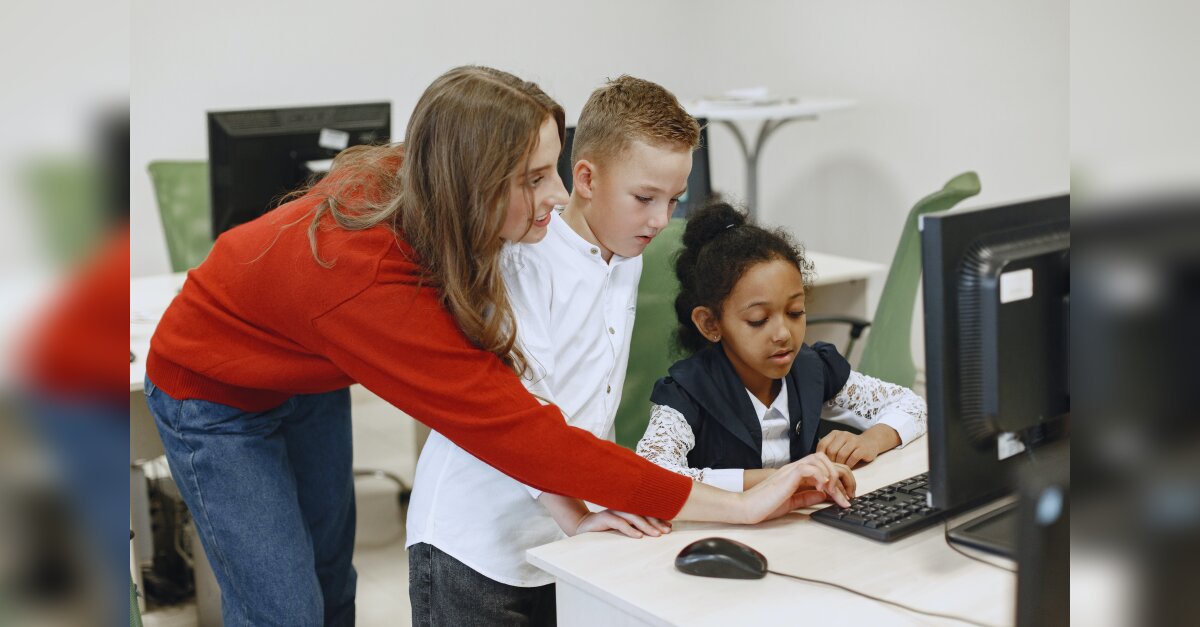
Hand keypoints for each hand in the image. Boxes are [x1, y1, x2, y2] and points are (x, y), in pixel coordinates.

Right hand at [572, 509, 672, 538]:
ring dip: (646, 526)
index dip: (659, 519)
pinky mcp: (604, 517)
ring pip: (633, 517)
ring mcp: (614, 511)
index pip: (647, 512)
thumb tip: (658, 532)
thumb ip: (637, 527)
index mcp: (628, 508)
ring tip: (656, 535)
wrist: (583, 527)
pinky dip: (630, 529)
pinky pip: (619, 522)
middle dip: (656, 522)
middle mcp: (622, 507)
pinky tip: (638, 536)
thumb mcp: (623, 527)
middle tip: (666, 531)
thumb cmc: (606, 527)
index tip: (669, 527)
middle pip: (643, 513)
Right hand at [737, 453, 853, 523]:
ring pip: (820, 459)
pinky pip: (809, 467)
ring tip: (834, 493)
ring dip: (832, 476)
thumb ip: (807, 497)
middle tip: (847, 495)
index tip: (844, 498)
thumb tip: (825, 495)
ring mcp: (791, 469)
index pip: (824, 467)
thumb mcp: (792, 503)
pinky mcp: (787, 475)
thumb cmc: (764, 506)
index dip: (838, 481)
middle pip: (826, 458)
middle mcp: (795, 468)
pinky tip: (822, 489)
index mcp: (797, 474)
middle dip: (842, 475)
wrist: (747, 508)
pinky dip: (820, 476)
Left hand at [817, 425, 898, 466]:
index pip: (822, 444)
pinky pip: (852, 458)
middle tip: (832, 469)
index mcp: (834, 434)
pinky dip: (849, 465)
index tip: (823, 465)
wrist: (870, 443)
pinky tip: (849, 468)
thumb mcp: (838, 446)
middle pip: (831, 450)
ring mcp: (853, 440)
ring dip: (840, 465)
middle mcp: (843, 435)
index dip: (821, 457)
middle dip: (831, 462)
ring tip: (840, 469)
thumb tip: (817, 464)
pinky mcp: (862, 448)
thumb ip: (828, 451)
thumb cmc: (850, 448)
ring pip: (841, 455)